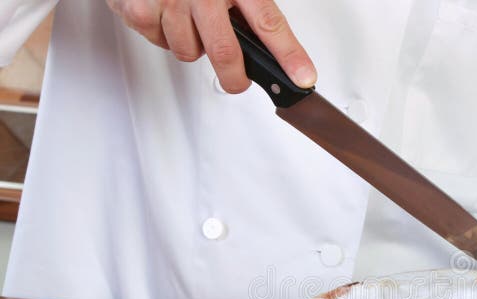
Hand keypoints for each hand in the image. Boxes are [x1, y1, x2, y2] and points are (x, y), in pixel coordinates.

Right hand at [106, 0, 316, 92]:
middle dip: (235, 77)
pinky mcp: (141, 9)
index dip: (289, 55)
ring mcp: (171, 0)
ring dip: (193, 47)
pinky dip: (164, 36)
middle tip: (238, 80)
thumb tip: (284, 55)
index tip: (303, 77)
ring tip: (192, 24)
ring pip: (189, 53)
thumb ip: (251, 9)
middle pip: (226, 52)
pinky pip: (160, 43)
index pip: (268, 23)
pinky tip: (168, 17)